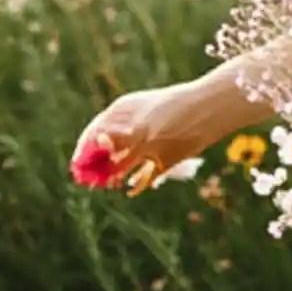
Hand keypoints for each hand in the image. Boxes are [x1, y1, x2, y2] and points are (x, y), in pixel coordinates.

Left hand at [72, 84, 219, 195]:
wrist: (212, 106)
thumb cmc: (177, 101)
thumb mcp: (145, 104)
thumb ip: (122, 119)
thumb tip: (99, 138)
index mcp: (128, 111)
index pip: (95, 134)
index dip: (85, 148)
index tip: (79, 160)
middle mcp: (135, 129)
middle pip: (104, 153)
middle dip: (94, 166)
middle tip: (86, 176)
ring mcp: (150, 146)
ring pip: (120, 168)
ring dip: (111, 177)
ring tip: (107, 183)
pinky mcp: (167, 160)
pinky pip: (145, 178)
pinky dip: (137, 185)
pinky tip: (132, 189)